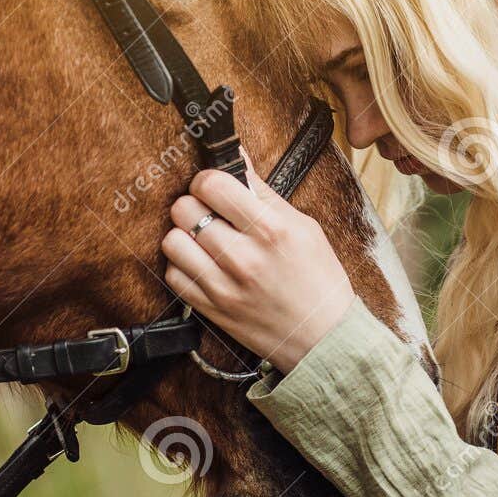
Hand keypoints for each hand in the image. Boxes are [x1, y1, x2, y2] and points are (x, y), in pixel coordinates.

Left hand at [161, 165, 355, 372]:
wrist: (324, 337)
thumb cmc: (319, 280)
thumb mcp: (304, 228)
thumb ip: (265, 194)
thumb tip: (237, 159)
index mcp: (270, 230)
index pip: (212, 185)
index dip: (208, 179)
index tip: (214, 187)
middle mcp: (243, 257)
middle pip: (185, 209)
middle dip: (194, 204)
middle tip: (209, 212)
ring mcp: (223, 286)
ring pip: (172, 241)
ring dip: (184, 235)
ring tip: (203, 239)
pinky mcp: (211, 309)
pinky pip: (174, 275)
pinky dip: (183, 266)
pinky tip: (202, 265)